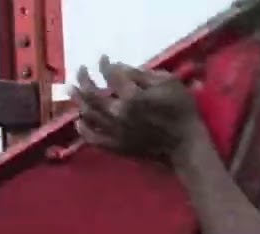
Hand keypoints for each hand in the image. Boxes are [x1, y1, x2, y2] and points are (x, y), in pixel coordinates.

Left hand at [69, 56, 207, 162]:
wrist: (185, 145)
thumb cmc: (181, 111)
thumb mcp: (168, 83)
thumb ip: (142, 74)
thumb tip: (120, 69)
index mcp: (131, 96)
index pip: (110, 75)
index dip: (104, 65)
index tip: (103, 59)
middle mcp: (117, 114)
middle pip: (92, 94)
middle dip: (84, 78)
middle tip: (81, 70)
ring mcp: (114, 132)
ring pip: (88, 114)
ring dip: (78, 100)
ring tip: (74, 90)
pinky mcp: (116, 147)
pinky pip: (93, 139)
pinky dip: (83, 130)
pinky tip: (79, 122)